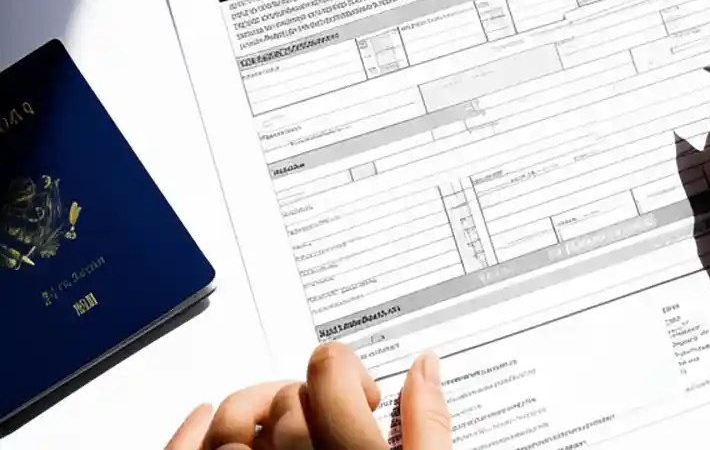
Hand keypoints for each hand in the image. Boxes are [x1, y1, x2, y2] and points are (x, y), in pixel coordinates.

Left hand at [165, 343, 450, 449]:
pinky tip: (203, 420)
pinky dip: (190, 431)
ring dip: (254, 411)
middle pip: (284, 399)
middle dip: (312, 398)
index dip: (346, 370)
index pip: (328, 375)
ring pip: (228, 424)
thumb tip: (426, 366)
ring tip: (280, 426)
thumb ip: (431, 427)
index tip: (363, 389)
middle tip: (335, 417)